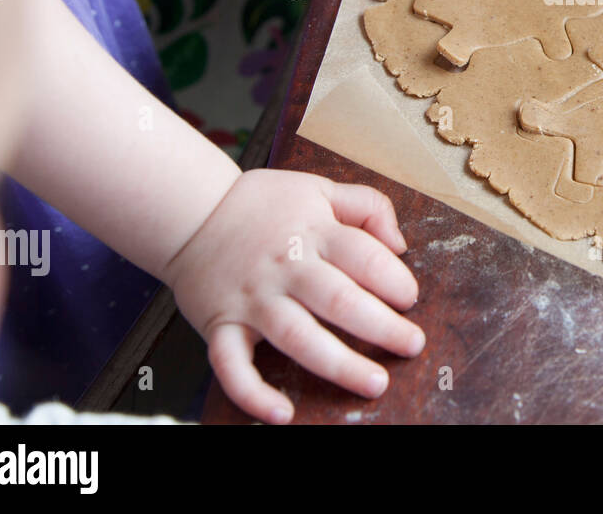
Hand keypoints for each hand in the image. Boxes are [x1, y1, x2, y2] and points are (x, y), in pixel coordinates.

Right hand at [164, 169, 422, 423]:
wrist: (190, 212)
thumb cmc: (261, 205)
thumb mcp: (319, 188)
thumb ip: (367, 206)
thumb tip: (400, 244)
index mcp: (313, 233)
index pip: (363, 257)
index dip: (394, 279)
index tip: (410, 299)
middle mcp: (285, 268)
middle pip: (339, 300)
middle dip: (382, 326)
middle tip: (412, 344)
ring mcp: (252, 299)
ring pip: (297, 336)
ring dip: (338, 364)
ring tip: (375, 382)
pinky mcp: (221, 324)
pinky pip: (231, 365)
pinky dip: (253, 392)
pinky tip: (282, 413)